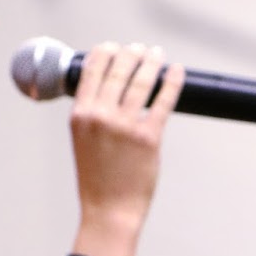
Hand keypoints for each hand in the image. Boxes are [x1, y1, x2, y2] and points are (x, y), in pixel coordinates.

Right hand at [68, 42, 185, 255]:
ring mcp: (124, 126)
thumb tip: (109, 89)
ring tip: (156, 53)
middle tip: (140, 48)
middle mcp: (99, 116)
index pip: (90, 72)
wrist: (108, 209)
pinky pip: (163, 101)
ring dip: (151, 62)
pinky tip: (176, 71)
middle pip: (118, 71)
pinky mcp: (148, 137)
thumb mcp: (82, 140)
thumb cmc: (96, 178)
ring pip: (141, 82)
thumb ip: (91, 115)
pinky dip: (172, 82)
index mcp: (79, 115)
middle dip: (131, 54)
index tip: (113, 46)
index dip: (104, 53)